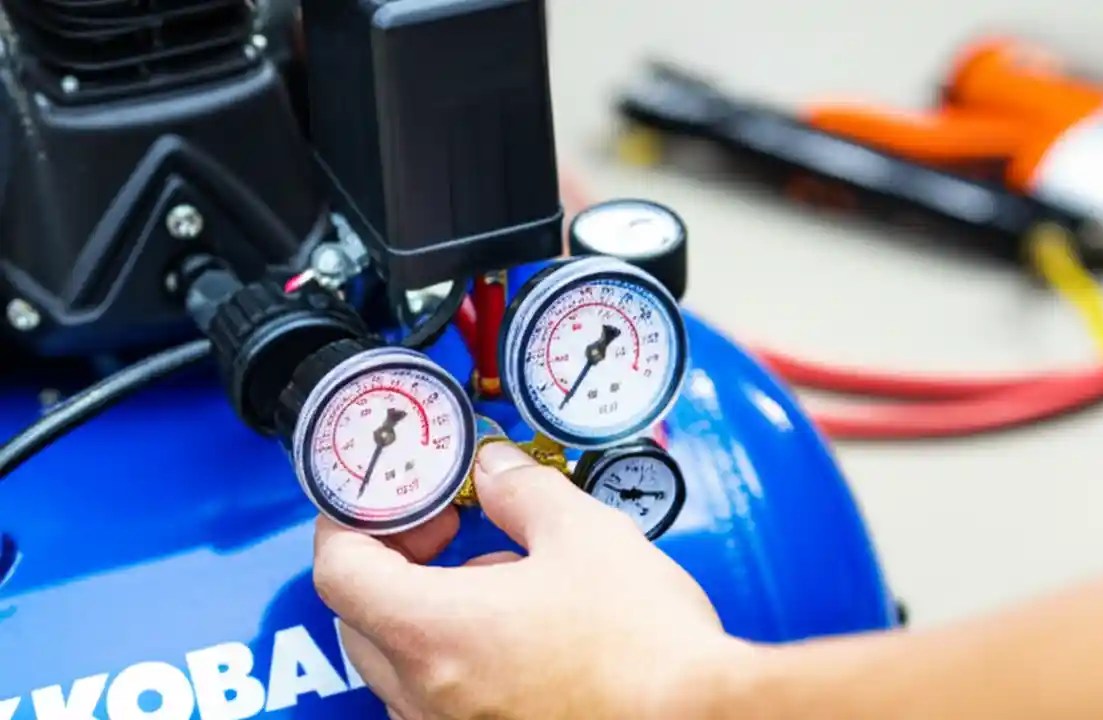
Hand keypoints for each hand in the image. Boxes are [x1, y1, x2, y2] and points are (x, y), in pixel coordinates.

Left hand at [313, 442, 745, 719]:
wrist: (698, 717)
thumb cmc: (646, 648)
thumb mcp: (583, 534)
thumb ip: (523, 491)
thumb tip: (497, 471)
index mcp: (433, 629)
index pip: (338, 568)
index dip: (352, 520)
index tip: (388, 502)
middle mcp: (426, 693)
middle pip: (359, 616)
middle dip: (393, 563)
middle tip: (444, 531)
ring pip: (400, 663)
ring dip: (429, 612)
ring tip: (503, 582)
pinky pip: (438, 700)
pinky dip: (458, 658)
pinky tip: (522, 636)